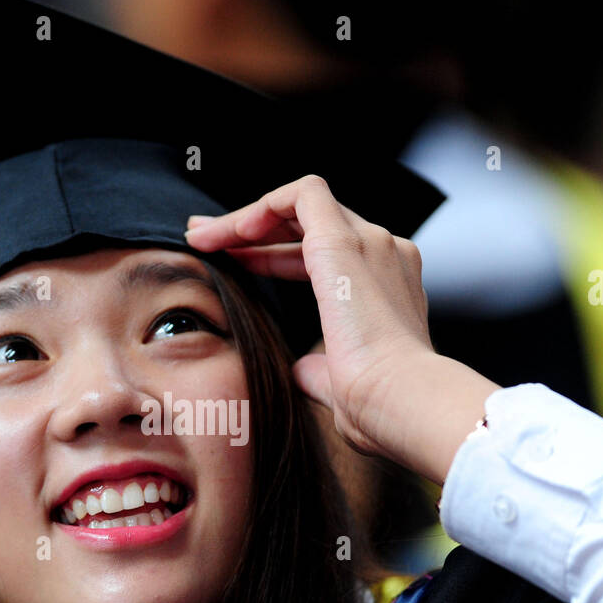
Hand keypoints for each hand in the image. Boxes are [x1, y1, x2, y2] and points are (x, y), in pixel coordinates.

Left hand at [185, 175, 499, 484]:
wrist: (401, 402)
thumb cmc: (378, 407)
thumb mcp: (340, 385)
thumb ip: (320, 370)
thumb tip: (305, 371)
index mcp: (388, 286)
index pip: (323, 255)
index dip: (272, 258)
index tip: (232, 267)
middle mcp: (384, 254)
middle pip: (309, 224)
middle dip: (252, 230)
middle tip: (202, 239)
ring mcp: (369, 242)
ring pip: (300, 204)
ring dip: (247, 218)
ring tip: (202, 236)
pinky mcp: (344, 241)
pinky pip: (301, 196)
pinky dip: (263, 206)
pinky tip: (232, 232)